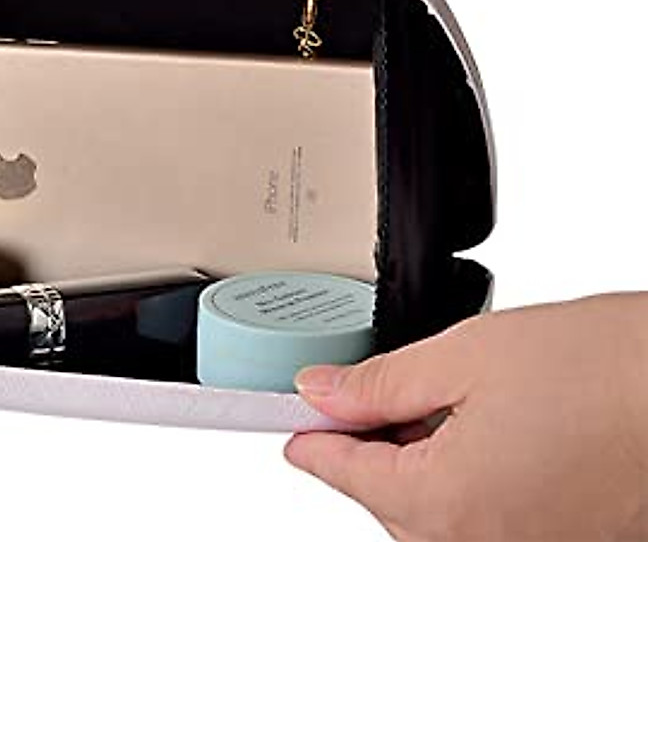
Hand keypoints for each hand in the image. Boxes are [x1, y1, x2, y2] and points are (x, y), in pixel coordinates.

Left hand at [285, 295, 647, 540]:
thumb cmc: (612, 370)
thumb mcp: (468, 354)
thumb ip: (381, 383)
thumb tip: (322, 392)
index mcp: (445, 502)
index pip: (343, 474)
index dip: (310, 433)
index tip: (291, 417)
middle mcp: (483, 545)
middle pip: (384, 500)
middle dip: (366, 444)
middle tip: (365, 390)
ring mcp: (527, 550)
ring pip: (432, 511)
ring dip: (416, 458)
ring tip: (438, 396)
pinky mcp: (561, 540)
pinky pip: (483, 516)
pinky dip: (464, 474)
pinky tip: (484, 423)